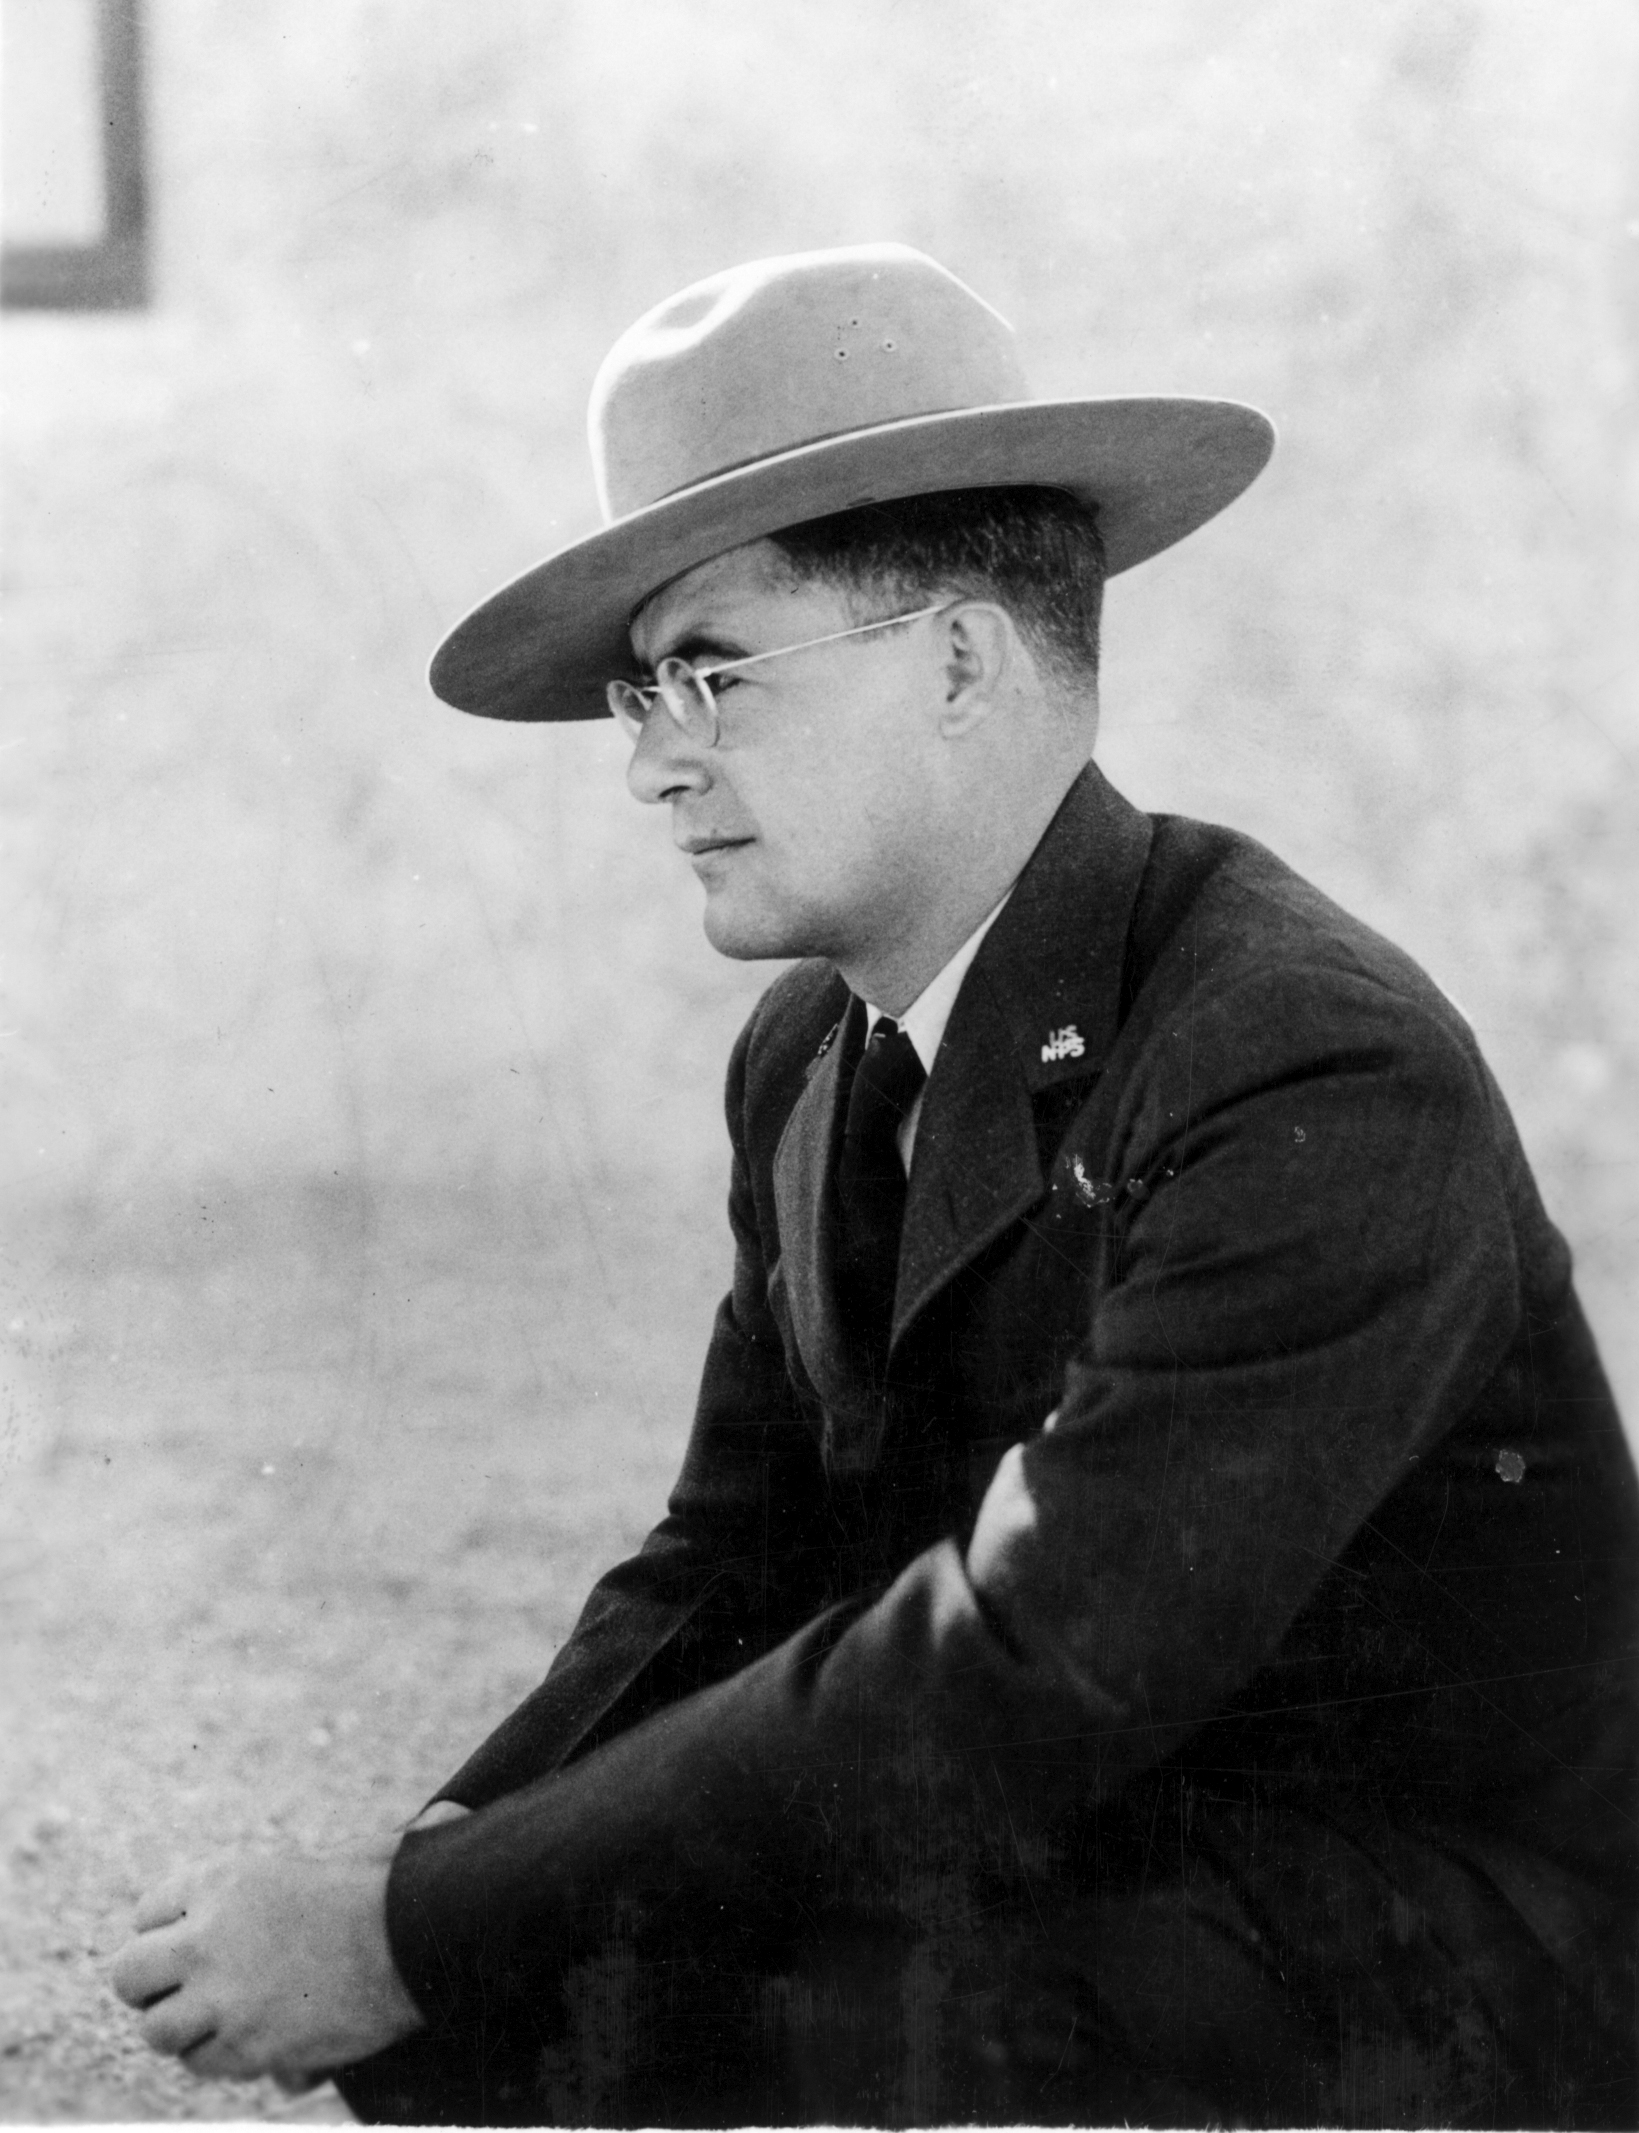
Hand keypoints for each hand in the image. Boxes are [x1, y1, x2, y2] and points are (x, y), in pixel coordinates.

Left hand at [110, 1841, 424, 2085]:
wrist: (417, 1937)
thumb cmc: (377, 1891)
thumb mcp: (307, 1866)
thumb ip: (260, 1888)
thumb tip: (243, 1899)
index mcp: (220, 1881)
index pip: (146, 1915)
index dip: (166, 1932)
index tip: (189, 1942)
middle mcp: (207, 1938)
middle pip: (128, 1975)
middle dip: (150, 1986)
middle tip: (184, 1989)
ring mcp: (222, 1998)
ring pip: (158, 2031)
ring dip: (183, 2029)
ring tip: (218, 2019)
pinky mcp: (247, 2047)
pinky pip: (203, 2063)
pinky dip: (221, 2056)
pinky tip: (252, 2038)